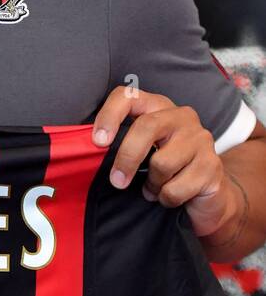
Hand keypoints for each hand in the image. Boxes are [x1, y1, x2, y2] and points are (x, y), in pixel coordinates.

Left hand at [90, 86, 242, 239]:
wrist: (206, 197)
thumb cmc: (163, 172)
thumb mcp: (140, 152)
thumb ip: (119, 145)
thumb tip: (82, 152)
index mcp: (158, 107)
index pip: (128, 96)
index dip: (109, 115)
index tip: (97, 142)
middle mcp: (182, 117)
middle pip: (146, 127)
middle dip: (127, 158)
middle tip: (117, 181)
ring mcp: (201, 140)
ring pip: (162, 163)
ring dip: (151, 185)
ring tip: (154, 188)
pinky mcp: (213, 167)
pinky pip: (176, 188)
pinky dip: (166, 199)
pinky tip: (169, 196)